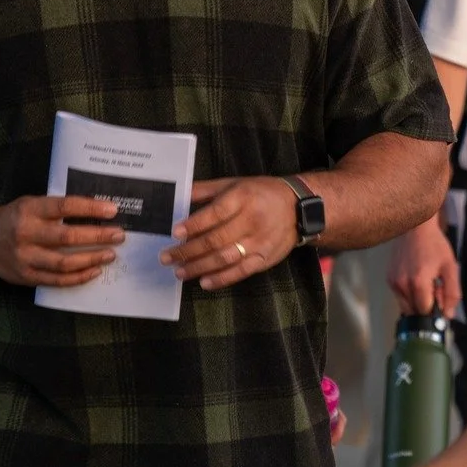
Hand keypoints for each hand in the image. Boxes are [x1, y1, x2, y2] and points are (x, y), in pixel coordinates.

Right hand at [0, 195, 122, 286]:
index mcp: (29, 209)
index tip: (113, 210)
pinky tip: (94, 270)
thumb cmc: (16, 217)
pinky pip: (56, 280)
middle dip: (97, 236)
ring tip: (110, 254)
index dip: (90, 208)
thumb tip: (98, 211)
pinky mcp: (25, 277)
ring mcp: (24, 258)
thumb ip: (57, 208)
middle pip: (67, 237)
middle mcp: (25, 233)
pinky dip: (78, 277)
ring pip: (64, 262)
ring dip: (91, 259)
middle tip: (119, 235)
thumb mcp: (32, 203)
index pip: (64, 207)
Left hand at [163, 176, 299, 289]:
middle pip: (216, 239)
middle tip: (167, 258)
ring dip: (200, 267)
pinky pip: (241, 271)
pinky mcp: (265, 258)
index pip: (215, 213)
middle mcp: (252, 220)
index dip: (194, 224)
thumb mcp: (235, 183)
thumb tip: (178, 195)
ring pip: (225, 258)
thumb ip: (206, 190)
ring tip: (180, 272)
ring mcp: (260, 241)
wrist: (299, 207)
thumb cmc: (261, 193)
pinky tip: (205, 282)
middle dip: (188, 251)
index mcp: (243, 197)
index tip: (175, 232)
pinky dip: (222, 279)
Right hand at [386, 217, 460, 315]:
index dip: (435, 307)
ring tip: (425, 281)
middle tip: (434, 287)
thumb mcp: (450, 267)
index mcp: (418, 283)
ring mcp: (393, 282)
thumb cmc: (435, 244)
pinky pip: (399, 296)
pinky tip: (416, 277)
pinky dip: (409, 292)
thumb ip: (452, 293)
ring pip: (406, 305)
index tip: (440, 293)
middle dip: (425, 305)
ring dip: (416, 300)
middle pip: (414, 311)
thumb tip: (448, 315)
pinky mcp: (389, 278)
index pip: (425, 312)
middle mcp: (402, 284)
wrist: (417, 227)